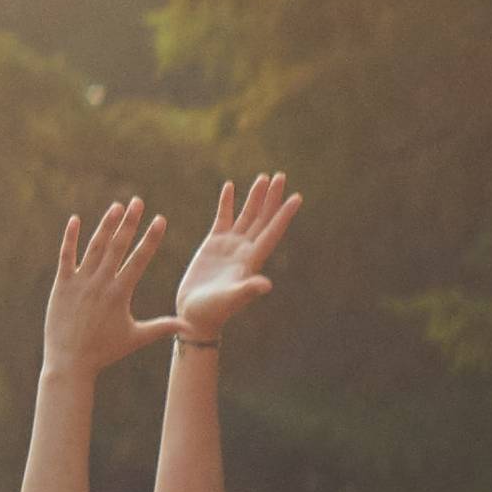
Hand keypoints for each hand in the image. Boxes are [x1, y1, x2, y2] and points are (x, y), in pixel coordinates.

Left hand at [40, 197, 182, 383]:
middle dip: (129, 222)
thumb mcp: (136, 338)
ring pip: (94, 248)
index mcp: (120, 293)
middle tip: (138, 201)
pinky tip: (75, 220)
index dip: (151, 238)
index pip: (139, 259)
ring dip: (105, 225)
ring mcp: (79, 283)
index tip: (160, 219)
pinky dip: (70, 238)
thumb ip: (162, 326)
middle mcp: (100, 283)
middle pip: (117, 246)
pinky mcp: (61, 286)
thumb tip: (190, 325)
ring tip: (116, 206)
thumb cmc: (105, 351)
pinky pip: (66, 257)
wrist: (70, 362)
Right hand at [174, 173, 299, 342]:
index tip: (297, 197)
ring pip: (247, 215)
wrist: (195, 315)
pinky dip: (226, 202)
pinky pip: (222, 218)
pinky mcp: (213, 244)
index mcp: (252, 259)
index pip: (272, 232)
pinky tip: (230, 186)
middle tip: (281, 176)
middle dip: (272, 197)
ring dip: (255, 197)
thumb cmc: (213, 311)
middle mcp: (245, 249)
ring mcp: (230, 245)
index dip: (284, 215)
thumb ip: (247, 290)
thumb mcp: (230, 300)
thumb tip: (266, 285)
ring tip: (263, 177)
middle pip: (263, 218)